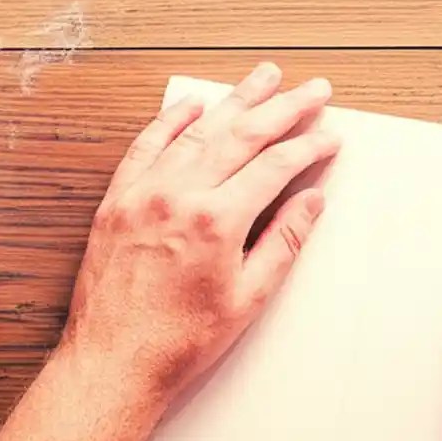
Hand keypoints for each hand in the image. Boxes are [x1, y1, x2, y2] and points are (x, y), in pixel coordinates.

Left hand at [63, 63, 340, 397]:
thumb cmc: (179, 342)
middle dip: (284, 107)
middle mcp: (178, 196)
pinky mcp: (117, 201)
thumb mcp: (248, 298)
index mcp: (216, 221)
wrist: (112, 363)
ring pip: (197, 130)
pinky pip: (146, 146)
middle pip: (242, 134)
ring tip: (263, 77)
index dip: (309, 147)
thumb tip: (311, 201)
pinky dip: (170, 120)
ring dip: (235, 99)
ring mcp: (143, 194)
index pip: (275, 165)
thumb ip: (283, 242)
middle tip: (312, 88)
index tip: (329, 137)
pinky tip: (192, 104)